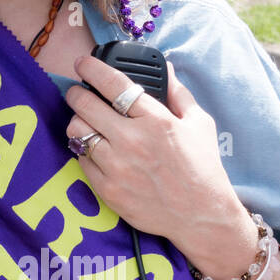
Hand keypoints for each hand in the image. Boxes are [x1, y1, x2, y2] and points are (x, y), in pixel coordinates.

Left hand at [63, 55, 257, 279]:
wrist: (202, 216)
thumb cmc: (202, 168)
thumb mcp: (199, 125)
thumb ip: (179, 94)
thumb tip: (167, 67)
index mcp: (156, 121)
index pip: (114, 85)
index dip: (92, 69)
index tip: (82, 63)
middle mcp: (133, 141)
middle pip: (85, 105)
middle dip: (76, 93)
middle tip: (77, 92)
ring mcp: (117, 166)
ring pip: (76, 131)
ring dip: (77, 121)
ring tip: (85, 121)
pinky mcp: (106, 189)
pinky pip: (80, 159)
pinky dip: (84, 150)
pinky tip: (95, 148)